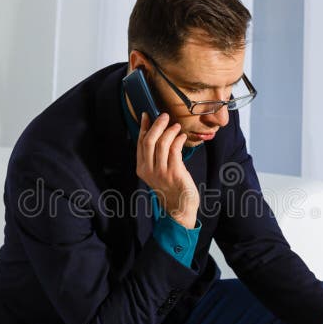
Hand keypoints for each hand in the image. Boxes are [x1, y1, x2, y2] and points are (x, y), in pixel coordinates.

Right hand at [136, 113, 199, 227]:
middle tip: (164, 116)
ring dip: (170, 131)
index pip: (140, 143)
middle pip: (149, 140)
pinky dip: (178, 140)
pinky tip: (182, 137)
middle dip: (157, 125)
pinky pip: (175, 150)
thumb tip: (157, 133)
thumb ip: (154, 157)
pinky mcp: (174, 172)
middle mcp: (149, 170)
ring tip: (176, 127)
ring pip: (162, 143)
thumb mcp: (156, 173)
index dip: (143, 127)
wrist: (179, 208)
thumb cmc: (170, 188)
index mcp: (142, 168)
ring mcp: (161, 172)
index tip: (147, 115)